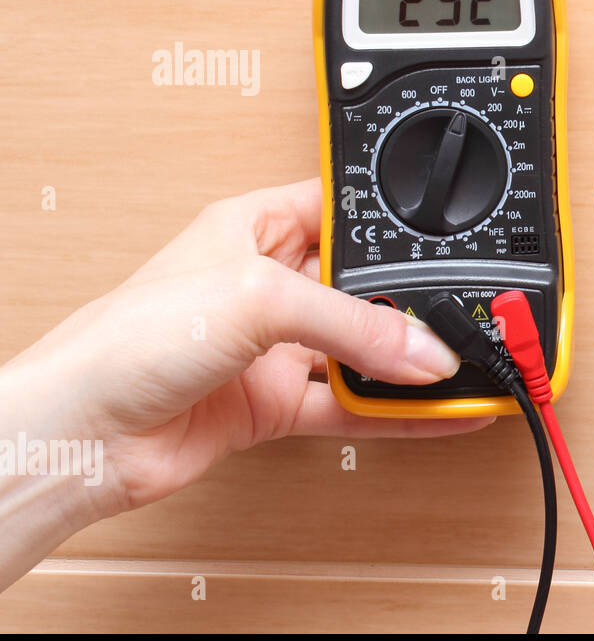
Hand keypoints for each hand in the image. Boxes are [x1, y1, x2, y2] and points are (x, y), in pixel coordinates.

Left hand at [0, 179, 487, 586]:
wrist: (82, 433)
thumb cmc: (128, 339)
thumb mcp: (256, 299)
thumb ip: (352, 324)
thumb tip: (423, 350)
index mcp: (255, 226)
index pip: (342, 207)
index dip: (391, 219)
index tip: (447, 235)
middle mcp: (267, 284)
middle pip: (363, 287)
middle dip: (412, 302)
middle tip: (465, 313)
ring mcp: (273, 348)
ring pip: (362, 351)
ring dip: (409, 364)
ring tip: (465, 368)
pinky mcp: (276, 403)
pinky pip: (353, 404)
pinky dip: (398, 412)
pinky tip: (440, 411)